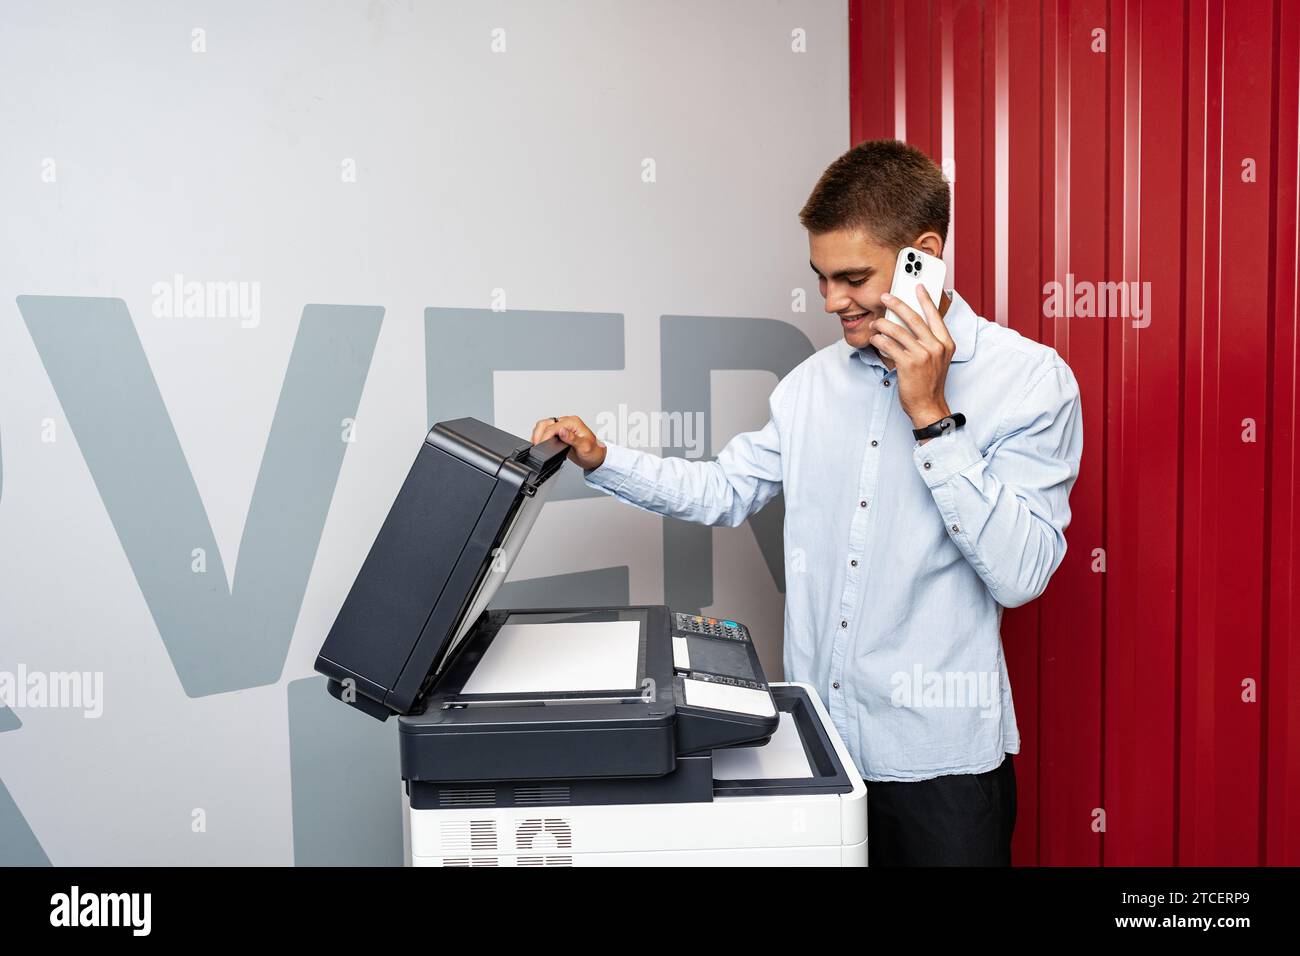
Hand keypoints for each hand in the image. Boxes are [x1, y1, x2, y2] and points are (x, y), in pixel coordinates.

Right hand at [530, 415, 606, 469]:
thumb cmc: (594, 452)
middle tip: (536, 446)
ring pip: (544, 426)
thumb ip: (573, 438)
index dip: (545, 436)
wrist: (596, 458)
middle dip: (538, 434)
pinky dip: (540, 436)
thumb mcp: (585, 447)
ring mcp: (563, 428)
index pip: (553, 426)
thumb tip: (562, 431)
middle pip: (546, 423)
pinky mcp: (560, 434)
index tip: (541, 446)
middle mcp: (567, 423)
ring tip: (537, 446)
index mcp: (573, 422)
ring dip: (538, 434)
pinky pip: (546, 431)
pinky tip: (541, 445)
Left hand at [870, 286, 954, 429]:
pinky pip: (888, 345)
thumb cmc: (929, 383)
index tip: (917, 286)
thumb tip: (909, 323)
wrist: (928, 405)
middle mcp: (936, 347)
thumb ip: (929, 341)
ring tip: (875, 324)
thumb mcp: (937, 359)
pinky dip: (878, 340)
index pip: (935, 315)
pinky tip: (874, 339)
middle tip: (886, 297)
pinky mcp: (908, 364)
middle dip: (897, 304)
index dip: (926, 299)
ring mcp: (923, 355)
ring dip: (882, 325)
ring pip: (897, 331)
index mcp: (946, 343)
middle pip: (914, 318)